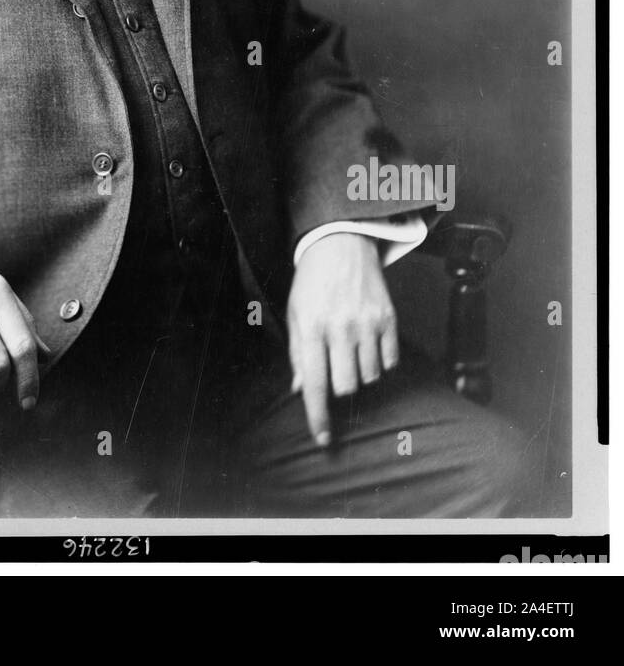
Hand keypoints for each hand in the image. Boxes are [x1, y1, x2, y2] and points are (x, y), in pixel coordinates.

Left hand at [285, 232, 398, 447]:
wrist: (340, 245)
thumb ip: (298, 354)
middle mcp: (340, 327)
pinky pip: (389, 361)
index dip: (318, 416)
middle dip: (339, 386)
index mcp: (311, 327)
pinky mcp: (389, 318)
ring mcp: (367, 322)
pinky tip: (368, 342)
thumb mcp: (295, 314)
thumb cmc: (312, 283)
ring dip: (359, 372)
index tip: (323, 438)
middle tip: (334, 366)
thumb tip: (302, 391)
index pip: (315, 384)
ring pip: (369, 376)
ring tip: (349, 349)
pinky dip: (379, 360)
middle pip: (346, 386)